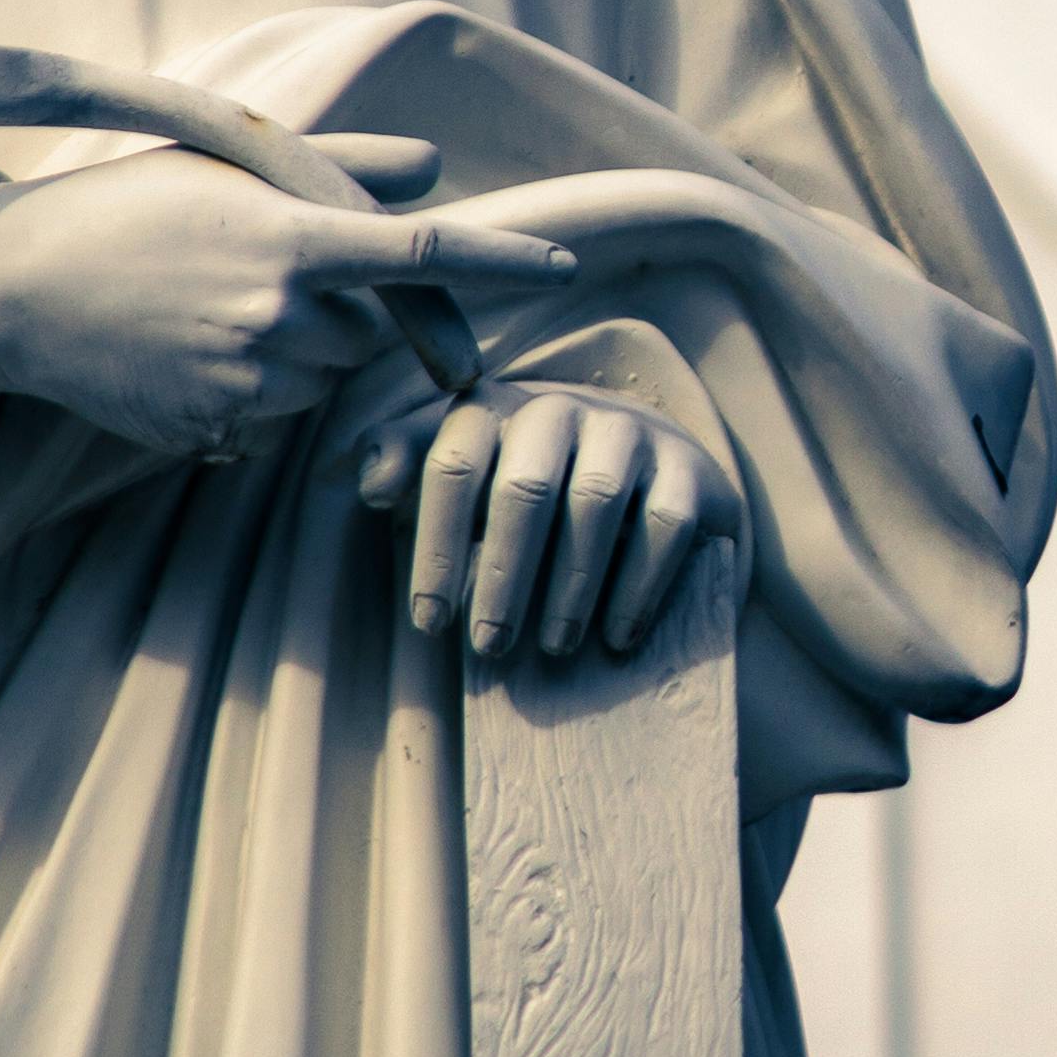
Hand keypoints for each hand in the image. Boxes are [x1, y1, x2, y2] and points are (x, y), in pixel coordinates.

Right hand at [0, 151, 578, 461]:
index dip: (503, 263)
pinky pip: (270, 423)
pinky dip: (250, 394)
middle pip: (367, 332)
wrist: (13, 288)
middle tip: (250, 270)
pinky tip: (185, 354)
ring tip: (207, 310)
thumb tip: (435, 166)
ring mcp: (245, 384)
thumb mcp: (228, 165)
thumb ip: (341, 166)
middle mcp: (279, 317)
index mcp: (289, 241)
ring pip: (322, 381)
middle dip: (336, 309)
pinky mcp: (212, 435)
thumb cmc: (124, 207)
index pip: (423, 253)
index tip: (566, 266)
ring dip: (295, 353)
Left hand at [352, 388, 738, 660]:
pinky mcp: (686, 468)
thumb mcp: (463, 467)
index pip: (452, 467)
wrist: (646, 464)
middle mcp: (560, 408)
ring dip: (568, 585)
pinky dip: (637, 586)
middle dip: (501, 576)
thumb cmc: (528, 479)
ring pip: (593, 502)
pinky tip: (616, 637)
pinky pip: (662, 524)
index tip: (429, 623)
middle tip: (489, 647)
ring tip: (552, 647)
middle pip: (523, 488)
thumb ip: (404, 463)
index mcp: (494, 408)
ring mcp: (628, 432)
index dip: (436, 548)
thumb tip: (370, 483)